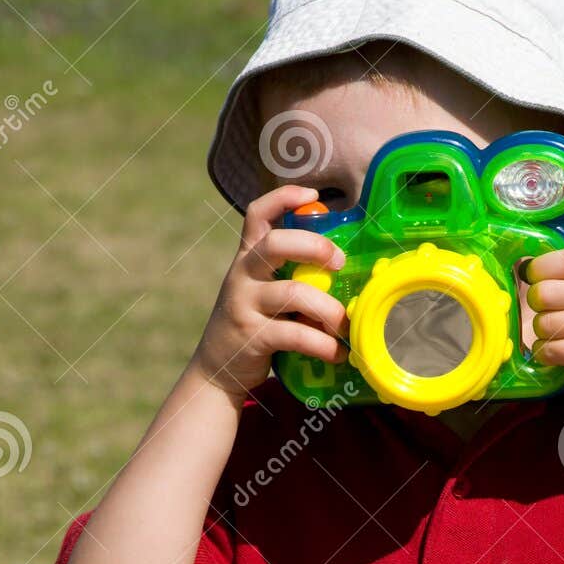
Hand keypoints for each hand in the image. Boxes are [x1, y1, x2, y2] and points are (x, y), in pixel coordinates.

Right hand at [192, 185, 348, 400]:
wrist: (217, 370)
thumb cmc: (254, 325)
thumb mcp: (264, 293)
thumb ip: (292, 279)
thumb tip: (346, 276)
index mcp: (248, 259)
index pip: (257, 214)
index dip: (283, 197)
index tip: (312, 193)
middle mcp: (243, 275)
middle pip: (275, 244)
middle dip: (315, 247)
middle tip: (340, 263)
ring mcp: (245, 305)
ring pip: (292, 293)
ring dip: (328, 309)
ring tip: (345, 325)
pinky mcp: (252, 336)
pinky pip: (295, 335)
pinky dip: (323, 345)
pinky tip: (336, 353)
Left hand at [523, 249, 563, 394]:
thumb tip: (525, 264)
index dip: (540, 269)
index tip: (534, 277)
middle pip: (546, 293)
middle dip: (537, 304)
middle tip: (547, 311)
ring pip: (545, 323)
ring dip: (542, 332)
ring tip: (558, 334)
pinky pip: (550, 349)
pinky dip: (545, 352)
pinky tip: (557, 351)